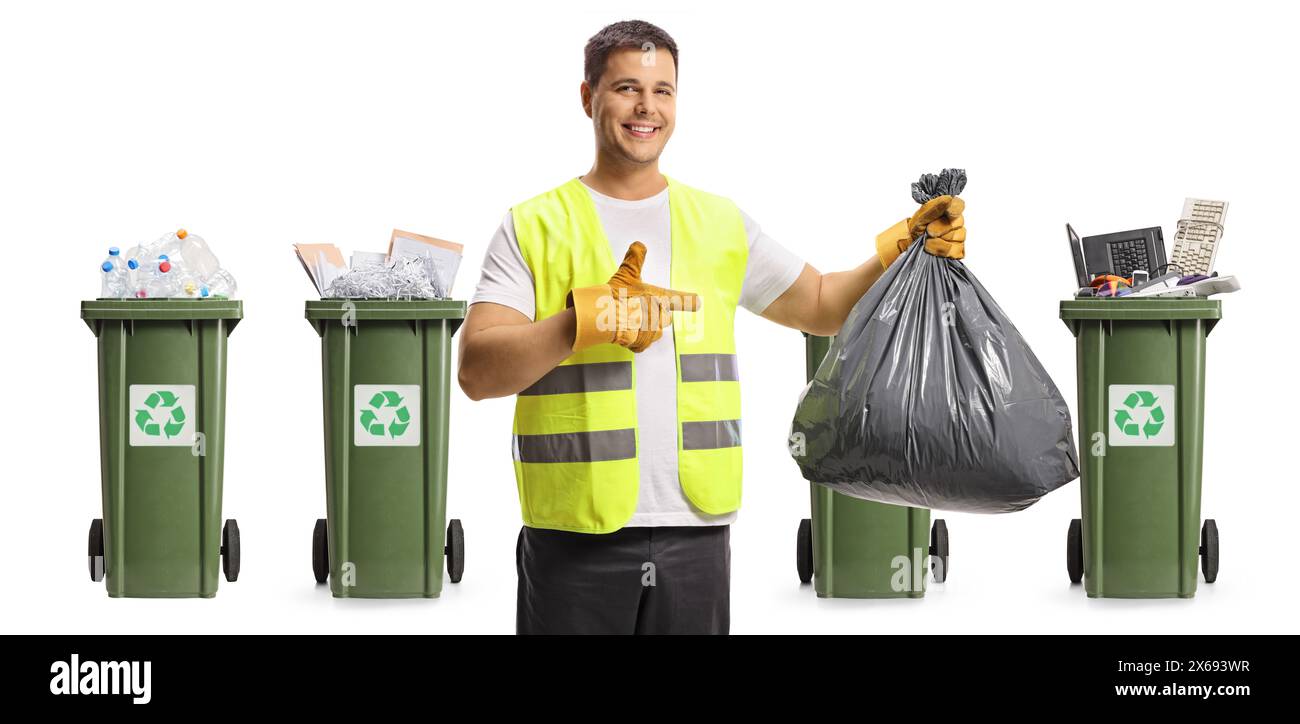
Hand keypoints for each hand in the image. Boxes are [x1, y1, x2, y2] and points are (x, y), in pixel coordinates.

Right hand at [567, 242, 700, 352]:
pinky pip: (640, 343)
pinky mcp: (641, 344)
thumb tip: (639, 243)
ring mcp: (652, 332)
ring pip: (652, 332)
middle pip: (663, 318)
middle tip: (635, 310)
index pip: (678, 299)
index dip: (688, 300)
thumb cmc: (617, 295)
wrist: (606, 317)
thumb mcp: (626, 274)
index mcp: (659, 298)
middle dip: (652, 315)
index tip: (698, 302)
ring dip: (642, 328)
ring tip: (626, 321)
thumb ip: (634, 259)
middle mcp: (660, 316)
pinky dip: (632, 339)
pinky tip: (622, 332)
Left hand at [875, 194, 966, 266]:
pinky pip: (955, 251)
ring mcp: (960, 237)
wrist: (912, 242)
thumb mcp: (921, 215)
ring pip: (954, 239)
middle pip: (954, 225)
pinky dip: (940, 251)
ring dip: (937, 241)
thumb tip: (948, 199)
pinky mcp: (958, 250)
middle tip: (927, 230)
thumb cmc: (918, 225)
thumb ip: (935, 207)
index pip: (959, 206)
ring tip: (927, 240)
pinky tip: (933, 249)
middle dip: (937, 229)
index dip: (953, 209)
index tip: (947, 212)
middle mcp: (958, 222)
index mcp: (950, 208)